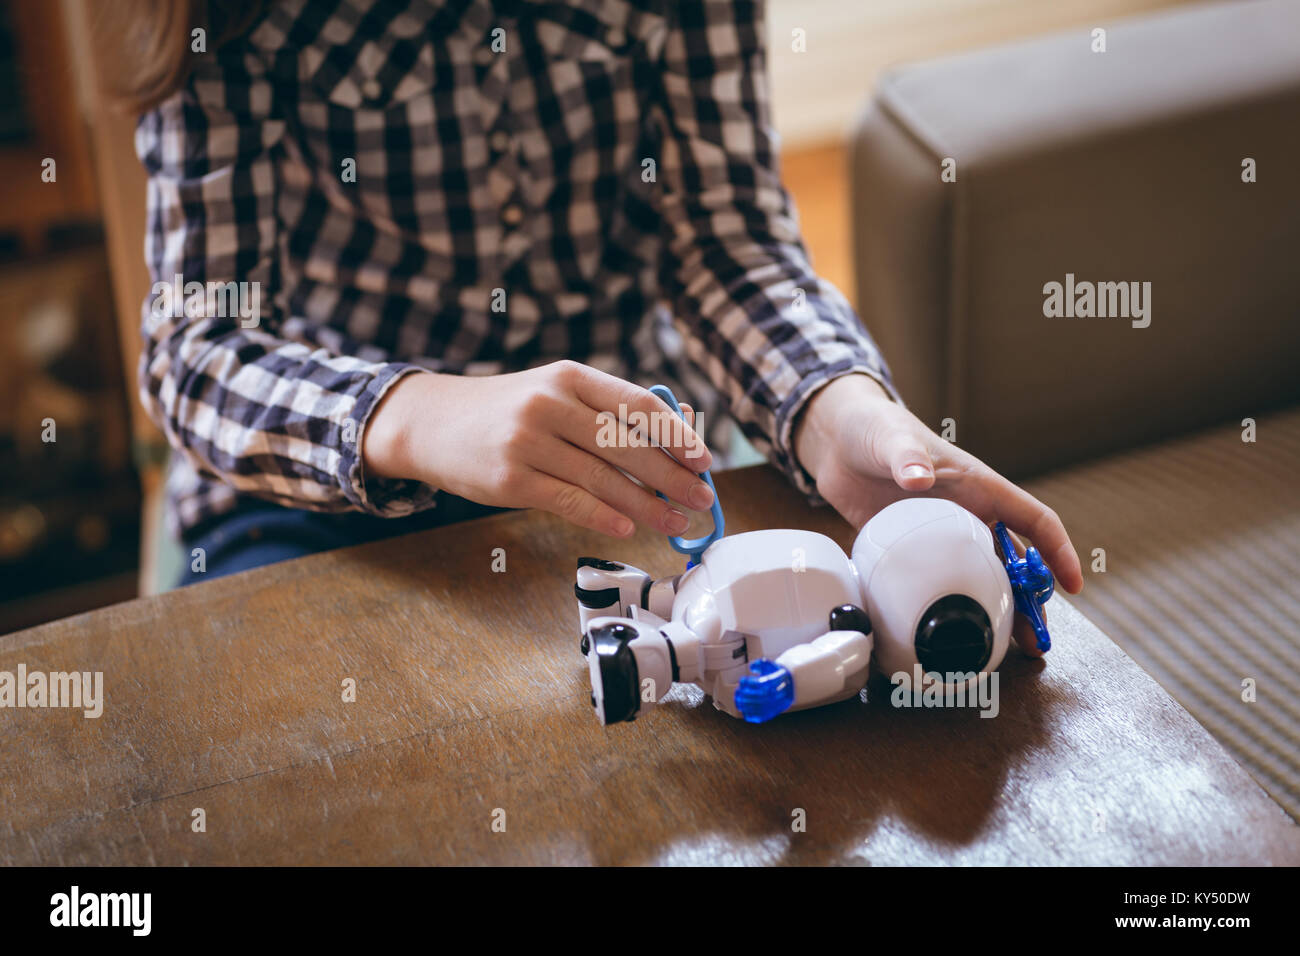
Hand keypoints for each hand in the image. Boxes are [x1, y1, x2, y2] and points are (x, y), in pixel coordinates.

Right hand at [362, 361, 715, 537]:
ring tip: (675, 521)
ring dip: (647, 504)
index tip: (705, 459)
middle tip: (702, 498)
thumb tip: (675, 440)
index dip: (677, 434)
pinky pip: (569, 501)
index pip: (636, 403)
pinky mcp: (510, 479)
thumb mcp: (554, 392)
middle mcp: (549, 404)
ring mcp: (527, 442)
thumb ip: (607, 410)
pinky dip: (604, 516)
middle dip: (671, 476)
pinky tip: (629, 526)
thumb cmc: (508, 411)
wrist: (432, 423)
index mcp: (569, 377)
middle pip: (626, 445)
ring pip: (602, 479)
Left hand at [794, 374, 1083, 656]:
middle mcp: (967, 512)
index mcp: (979, 486)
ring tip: (1005, 647)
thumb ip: (906, 456)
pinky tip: (950, 630)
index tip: (1073, 585)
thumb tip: (918, 478)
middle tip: (1035, 639)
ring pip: (981, 575)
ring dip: (995, 608)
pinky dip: (951, 605)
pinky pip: (940, 581)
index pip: (1033, 520)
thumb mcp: (892, 439)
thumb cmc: (874, 428)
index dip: (1057, 551)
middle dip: (1029, 598)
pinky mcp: (912, 546)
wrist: (834, 439)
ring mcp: (940, 532)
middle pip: (1012, 561)